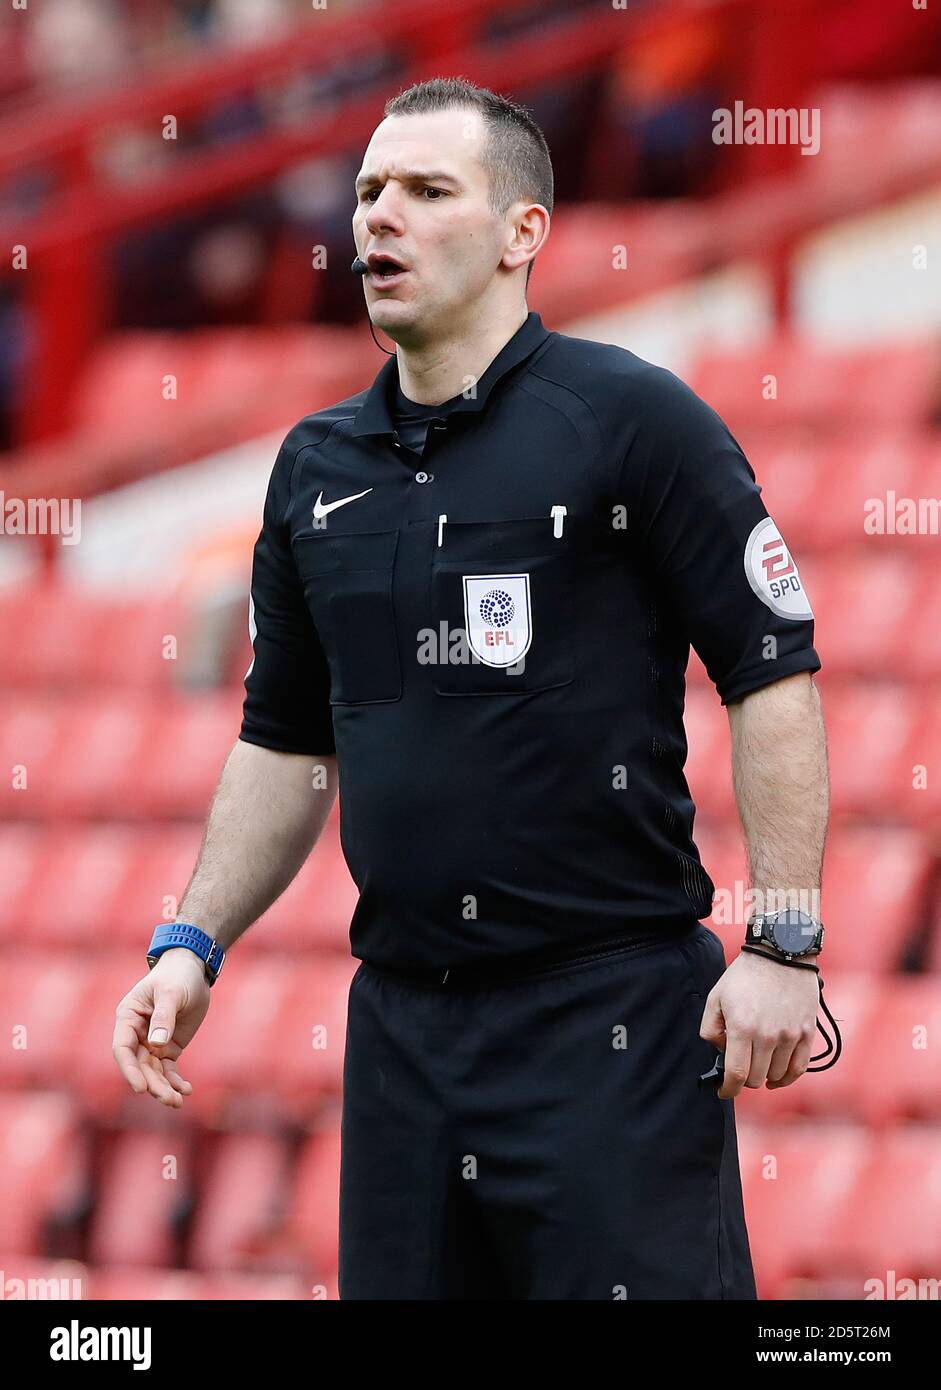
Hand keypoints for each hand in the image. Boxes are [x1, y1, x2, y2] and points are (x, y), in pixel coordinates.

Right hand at [112, 949, 211, 1106]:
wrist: (193, 970)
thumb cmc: (177, 976)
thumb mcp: (171, 992)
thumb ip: (164, 1016)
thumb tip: (156, 1044)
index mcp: (128, 1017)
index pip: (122, 1049)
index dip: (129, 1070)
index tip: (140, 1088)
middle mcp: (136, 1033)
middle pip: (139, 1066)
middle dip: (152, 1085)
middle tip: (169, 1099)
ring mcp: (152, 1042)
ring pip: (153, 1072)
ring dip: (164, 1088)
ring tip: (178, 1102)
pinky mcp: (168, 1047)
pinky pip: (168, 1069)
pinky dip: (175, 1081)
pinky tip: (186, 1090)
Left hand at [699, 949, 818, 1099]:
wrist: (781, 953)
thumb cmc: (745, 975)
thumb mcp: (716, 997)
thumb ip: (710, 1029)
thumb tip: (721, 1051)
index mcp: (743, 1027)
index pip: (736, 1074)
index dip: (728, 1089)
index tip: (723, 1092)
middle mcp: (768, 1035)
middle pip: (756, 1078)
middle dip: (743, 1079)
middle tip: (739, 1069)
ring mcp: (791, 1035)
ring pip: (777, 1075)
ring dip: (765, 1076)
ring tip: (757, 1066)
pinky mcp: (807, 1032)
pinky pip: (799, 1068)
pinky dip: (787, 1077)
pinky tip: (778, 1077)